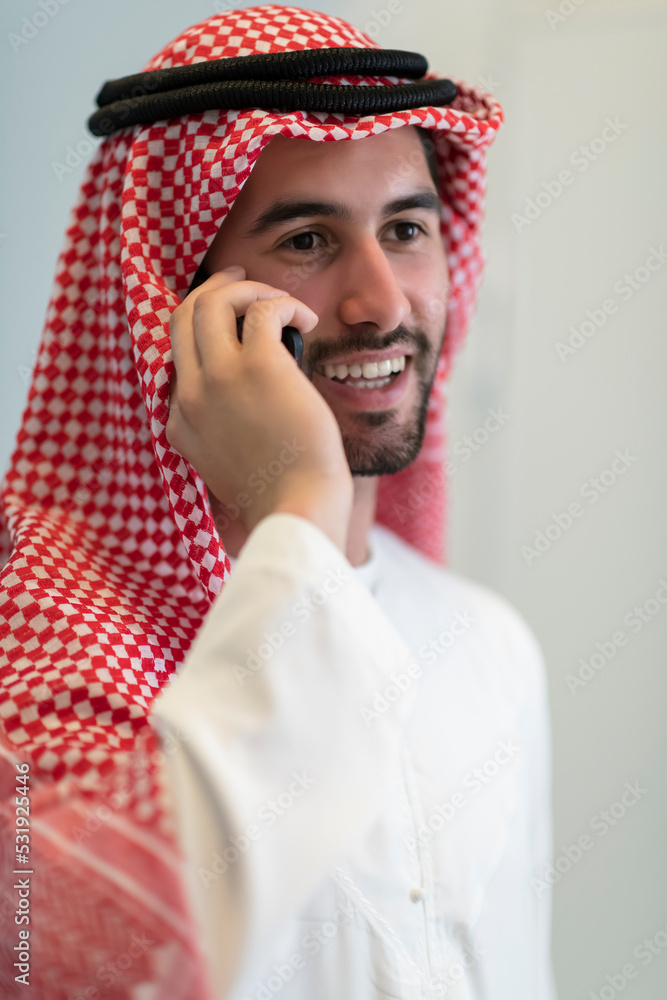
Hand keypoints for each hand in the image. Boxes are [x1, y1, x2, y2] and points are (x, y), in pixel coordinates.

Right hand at [166, 265, 352, 550]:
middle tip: (241, 281)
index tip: (229, 319)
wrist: (295, 510)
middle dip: (211, 290)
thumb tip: (254, 395)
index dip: (202, 329)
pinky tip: (307, 319)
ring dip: (248, 289)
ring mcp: (219, 378)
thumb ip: (224, 430)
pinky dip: (285, 303)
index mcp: (180, 421)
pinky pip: (264, 309)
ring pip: (211, 302)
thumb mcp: (228, 466)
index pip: (176, 354)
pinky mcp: (258, 366)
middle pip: (182, 316)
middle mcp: (190, 395)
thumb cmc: (279, 494)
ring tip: (278, 299)